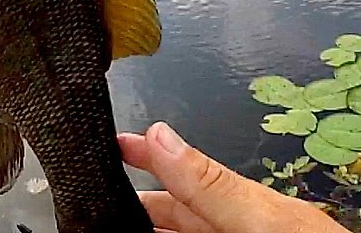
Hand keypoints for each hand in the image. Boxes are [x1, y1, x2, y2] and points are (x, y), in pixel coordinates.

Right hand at [119, 122, 350, 232]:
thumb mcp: (265, 219)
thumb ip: (213, 184)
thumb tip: (162, 136)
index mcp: (250, 208)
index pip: (185, 174)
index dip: (148, 156)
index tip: (111, 143)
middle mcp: (239, 231)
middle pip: (175, 216)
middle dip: (134, 203)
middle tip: (96, 194)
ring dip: (146, 230)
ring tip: (109, 224)